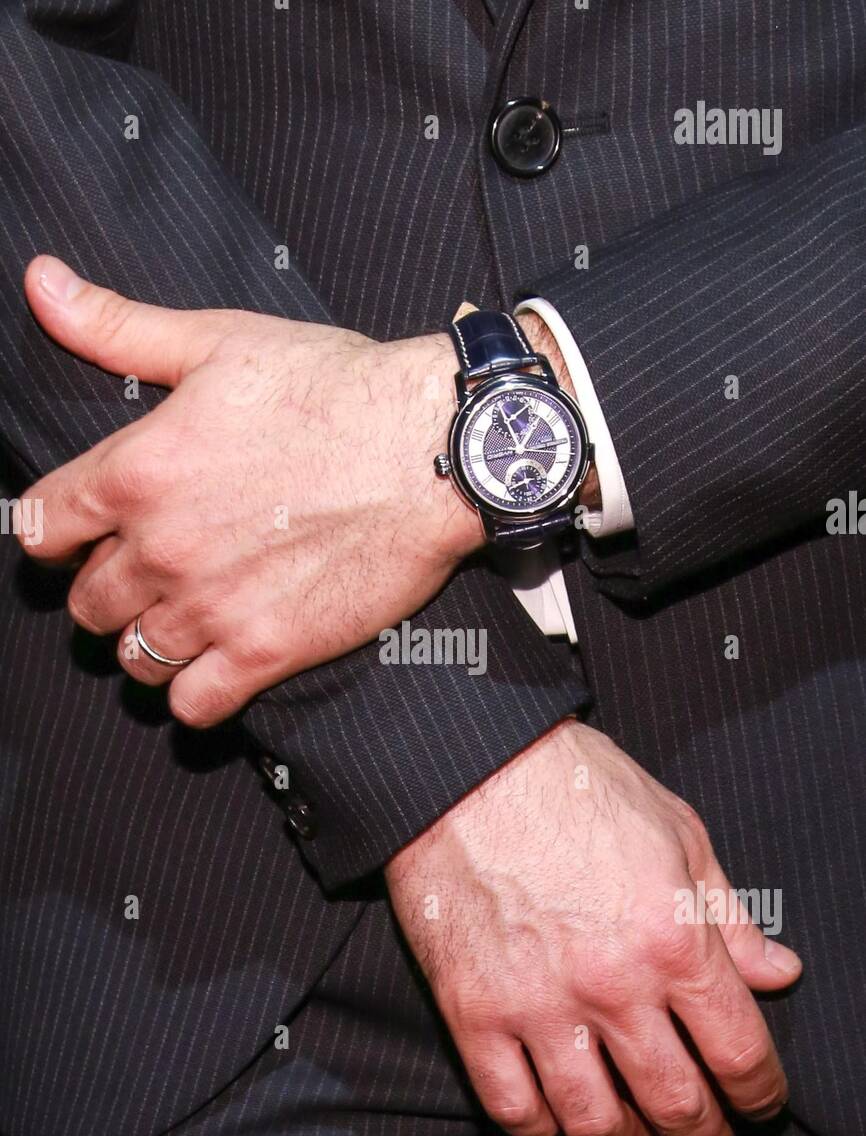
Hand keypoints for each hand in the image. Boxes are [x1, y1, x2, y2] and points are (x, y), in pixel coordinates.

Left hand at [17, 256, 484, 725]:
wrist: (432, 449)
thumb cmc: (333, 390)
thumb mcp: (218, 342)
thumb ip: (117, 328)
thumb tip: (42, 283)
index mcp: (136, 472)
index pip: (41, 527)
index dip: (54, 532)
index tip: (79, 534)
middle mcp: (160, 548)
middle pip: (86, 602)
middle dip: (105, 590)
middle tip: (143, 576)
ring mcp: (212, 607)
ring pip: (134, 658)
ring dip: (146, 643)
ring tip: (176, 623)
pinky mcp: (266, 651)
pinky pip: (194, 705)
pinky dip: (192, 695)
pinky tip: (212, 668)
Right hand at [386, 718, 801, 1135]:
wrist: (468, 763)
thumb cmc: (577, 785)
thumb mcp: (676, 832)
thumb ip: (729, 915)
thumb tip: (781, 973)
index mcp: (673, 938)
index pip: (739, 1052)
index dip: (759, 1094)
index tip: (759, 1104)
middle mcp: (611, 985)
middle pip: (675, 1103)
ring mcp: (537, 1005)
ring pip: (595, 1121)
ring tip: (633, 1135)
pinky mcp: (473, 1012)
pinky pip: (513, 1107)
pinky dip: (543, 1130)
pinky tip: (558, 1117)